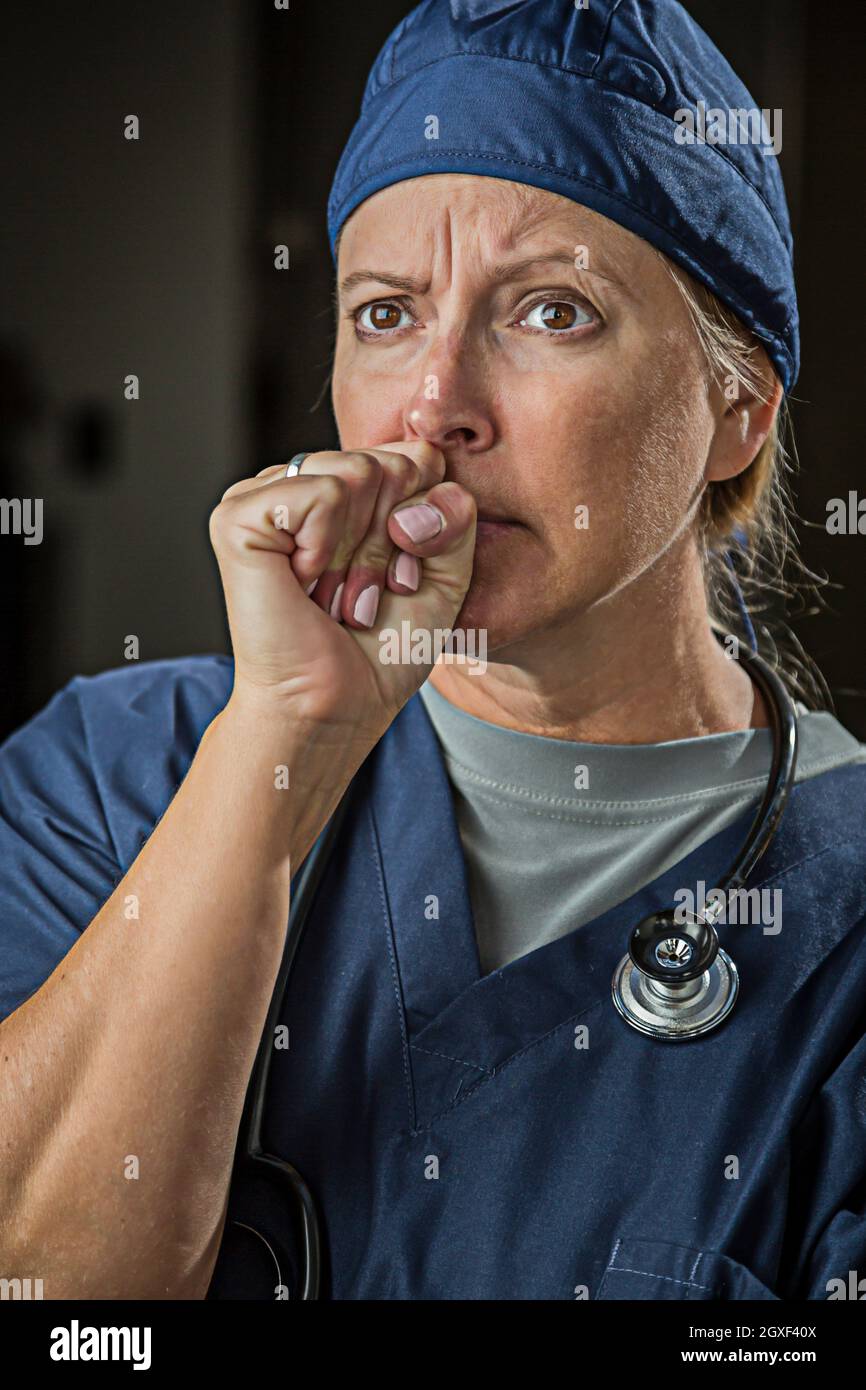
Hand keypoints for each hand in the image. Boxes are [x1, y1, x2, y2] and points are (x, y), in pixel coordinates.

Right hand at [209, 440, 476, 741]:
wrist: (334, 707)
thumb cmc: (380, 650)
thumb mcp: (445, 579)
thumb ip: (456, 519)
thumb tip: (431, 470)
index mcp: (345, 489)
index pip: (417, 458)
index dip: (423, 525)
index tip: (396, 580)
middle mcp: (303, 483)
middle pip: (389, 464)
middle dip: (392, 541)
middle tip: (361, 593)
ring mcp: (265, 495)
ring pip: (358, 470)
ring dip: (362, 553)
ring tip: (337, 594)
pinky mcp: (238, 516)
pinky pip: (321, 492)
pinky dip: (328, 547)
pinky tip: (304, 582)